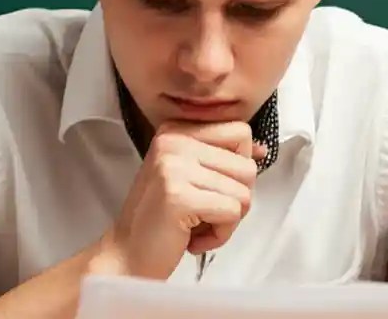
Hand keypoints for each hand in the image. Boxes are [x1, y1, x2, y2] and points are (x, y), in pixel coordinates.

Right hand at [90, 120, 266, 279]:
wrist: (126, 256)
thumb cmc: (160, 221)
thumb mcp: (189, 176)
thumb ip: (222, 158)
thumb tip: (261, 150)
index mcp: (175, 131)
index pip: (240, 132)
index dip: (240, 165)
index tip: (218, 187)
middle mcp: (173, 142)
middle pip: (247, 166)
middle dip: (234, 199)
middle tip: (202, 212)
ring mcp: (174, 167)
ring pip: (244, 193)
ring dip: (227, 220)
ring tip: (195, 224)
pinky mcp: (179, 196)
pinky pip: (233, 212)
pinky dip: (220, 235)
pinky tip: (192, 238)